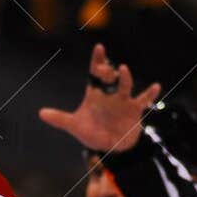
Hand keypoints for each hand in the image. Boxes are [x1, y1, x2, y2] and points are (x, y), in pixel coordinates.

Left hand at [39, 44, 160, 153]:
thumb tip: (41, 113)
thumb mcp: (75, 127)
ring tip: (122, 70)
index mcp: (95, 94)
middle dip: (107, 71)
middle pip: (110, 77)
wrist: (111, 148)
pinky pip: (144, 100)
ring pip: (125, 85)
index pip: (95, 73)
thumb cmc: (93, 133)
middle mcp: (110, 93)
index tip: (99, 48)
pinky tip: (156, 86)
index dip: (97, 60)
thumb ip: (60, 119)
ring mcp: (123, 101)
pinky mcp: (135, 110)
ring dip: (124, 78)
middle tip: (103, 68)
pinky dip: (150, 94)